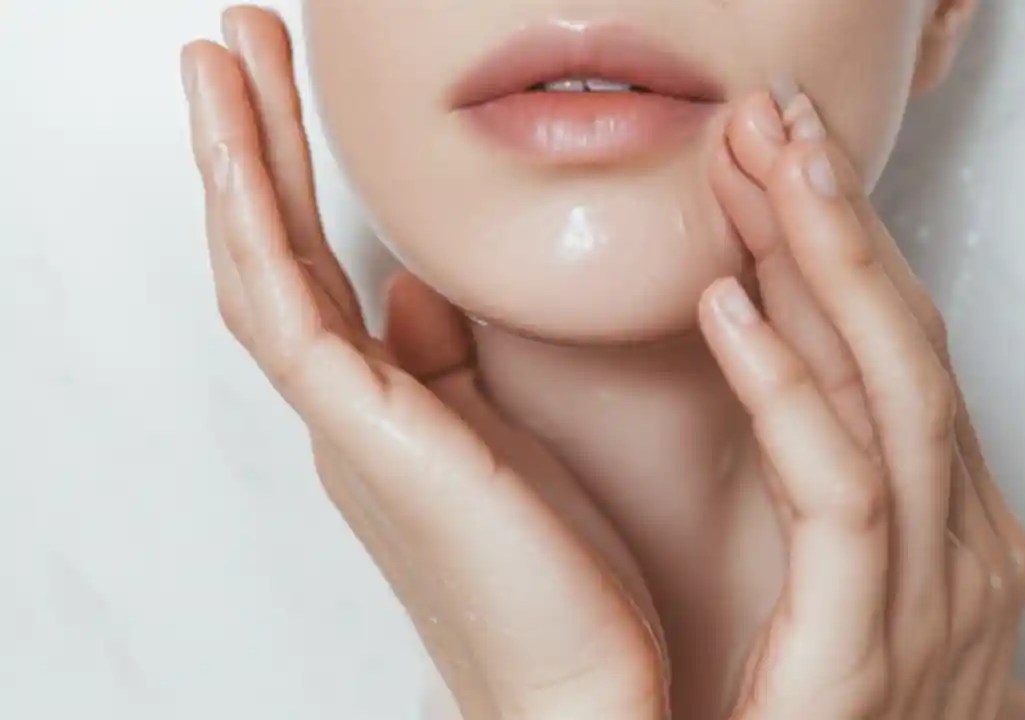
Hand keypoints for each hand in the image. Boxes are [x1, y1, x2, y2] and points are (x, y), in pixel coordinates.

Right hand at [180, 8, 667, 718]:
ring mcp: (345, 422)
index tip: (279, 83)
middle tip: (230, 40)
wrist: (578, 685)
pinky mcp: (369, 438)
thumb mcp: (500, 435)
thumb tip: (415, 291)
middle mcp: (346, 405)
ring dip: (237, 157)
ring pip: (260, 266)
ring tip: (219, 57)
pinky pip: (288, 315)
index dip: (288, 168)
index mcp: (381, 401)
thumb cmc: (555, 573)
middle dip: (250, 138)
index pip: (313, 261)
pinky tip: (241, 148)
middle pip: (272, 247)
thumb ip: (445, 361)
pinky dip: (256, 227)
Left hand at [700, 86, 1024, 717]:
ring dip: (829, 267)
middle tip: (784, 122)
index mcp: (950, 523)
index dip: (845, 250)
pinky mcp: (870, 641)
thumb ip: (816, 472)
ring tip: (765, 169)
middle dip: (847, 226)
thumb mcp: (826, 577)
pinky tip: (729, 305)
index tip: (783, 163)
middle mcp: (965, 545)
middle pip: (912, 348)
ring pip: (896, 394)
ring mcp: (935, 595)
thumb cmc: (804, 712)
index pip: (901, 355)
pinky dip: (789, 389)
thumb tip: (761, 348)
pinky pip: (841, 490)